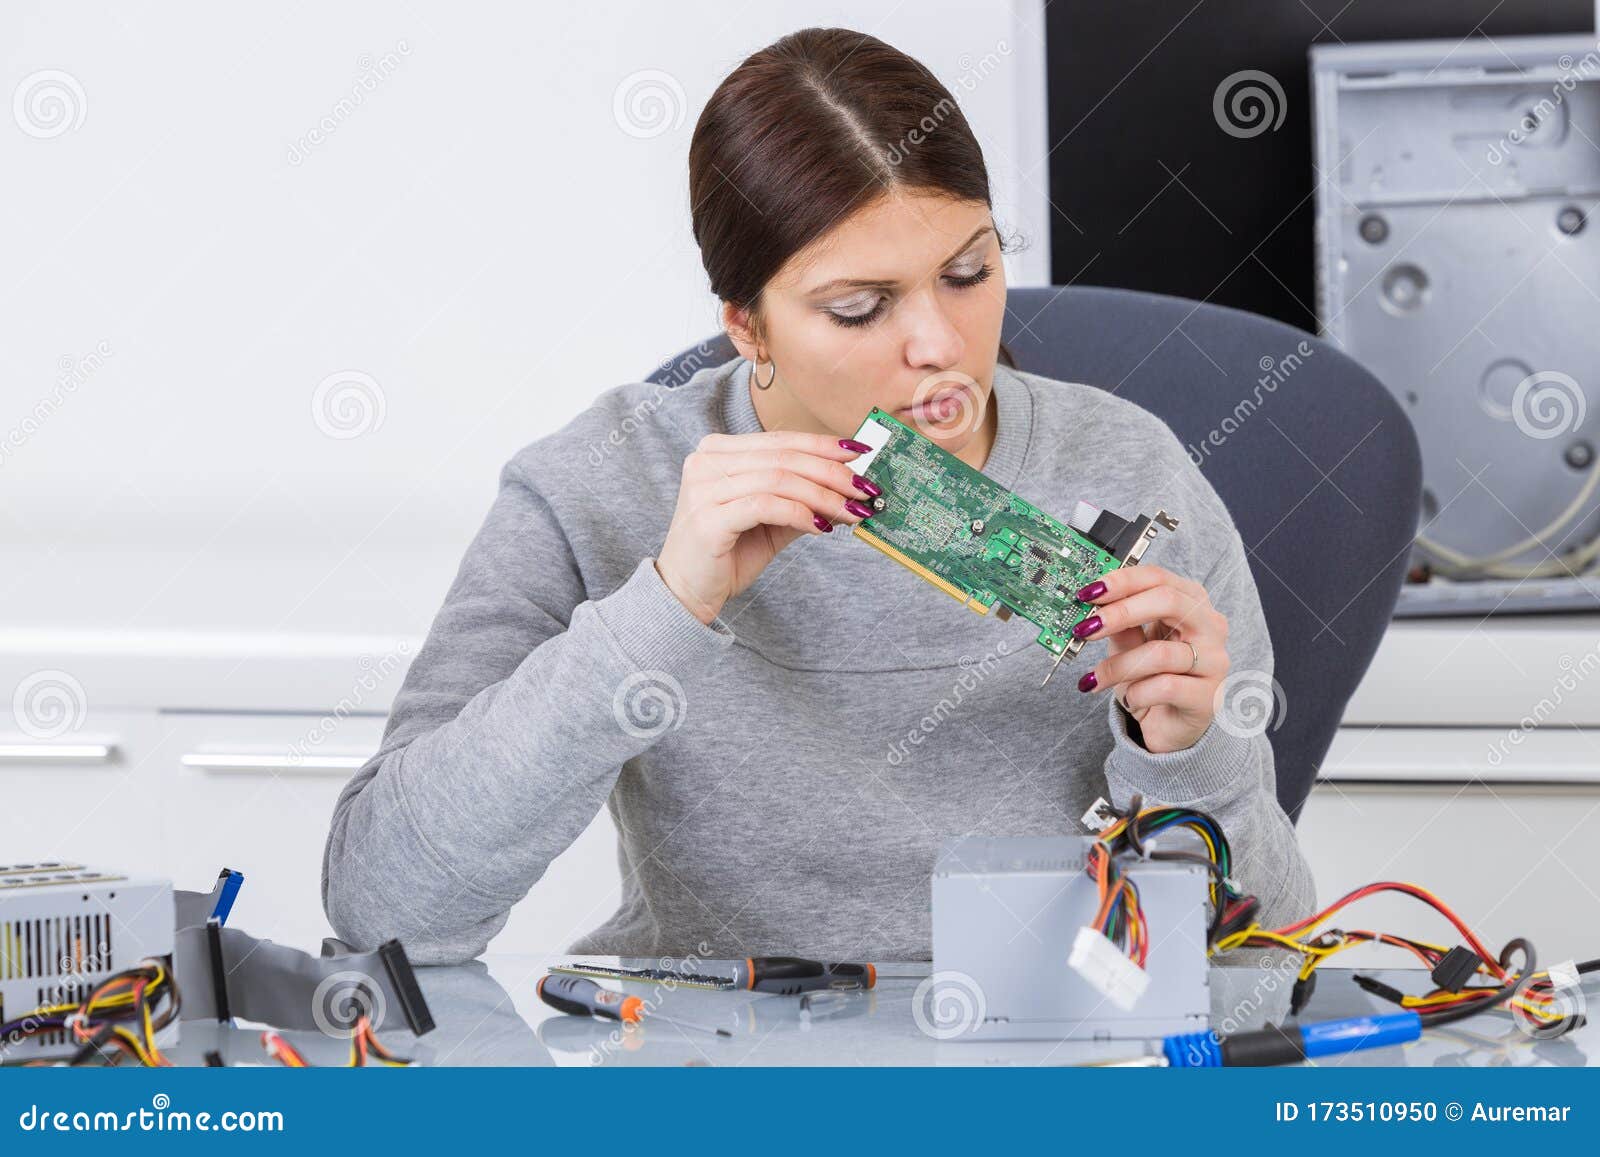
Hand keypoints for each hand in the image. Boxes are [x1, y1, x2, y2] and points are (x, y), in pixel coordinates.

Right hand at [655, 430, 879, 624]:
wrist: (686, 592)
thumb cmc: (727, 553)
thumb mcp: (771, 520)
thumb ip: (803, 498)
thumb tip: (850, 487)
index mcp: (719, 451)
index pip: (781, 439)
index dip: (824, 444)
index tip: (862, 454)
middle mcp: (706, 462)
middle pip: (784, 457)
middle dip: (832, 472)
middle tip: (866, 488)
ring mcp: (703, 488)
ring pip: (779, 479)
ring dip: (824, 496)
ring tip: (852, 512)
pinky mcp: (708, 518)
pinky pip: (766, 506)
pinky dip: (800, 514)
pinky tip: (822, 528)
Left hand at [1069, 564, 1229, 753]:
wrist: (1169, 726)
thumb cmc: (1152, 678)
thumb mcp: (1130, 644)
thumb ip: (1117, 624)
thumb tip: (1091, 605)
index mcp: (1191, 602)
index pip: (1159, 578)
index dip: (1122, 582)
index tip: (1088, 592)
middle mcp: (1210, 626)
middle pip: (1169, 601)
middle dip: (1121, 613)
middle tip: (1086, 629)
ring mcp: (1214, 661)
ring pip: (1161, 652)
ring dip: (1118, 666)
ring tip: (1096, 678)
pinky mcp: (1208, 697)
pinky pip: (1165, 687)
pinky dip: (1136, 694)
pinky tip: (1129, 699)